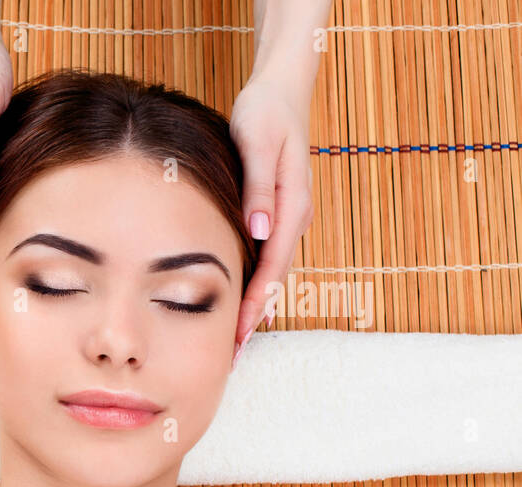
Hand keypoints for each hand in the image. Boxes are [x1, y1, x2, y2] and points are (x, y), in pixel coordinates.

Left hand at [228, 73, 315, 348]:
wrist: (280, 92)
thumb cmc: (264, 113)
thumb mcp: (257, 144)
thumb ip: (258, 188)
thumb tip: (259, 231)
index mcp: (292, 207)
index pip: (273, 268)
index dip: (256, 305)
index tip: (239, 336)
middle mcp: (293, 217)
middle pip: (274, 279)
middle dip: (254, 318)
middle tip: (232, 356)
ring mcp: (286, 217)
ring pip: (271, 271)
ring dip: (254, 305)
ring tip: (233, 340)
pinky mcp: (275, 212)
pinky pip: (264, 257)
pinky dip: (252, 282)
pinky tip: (236, 302)